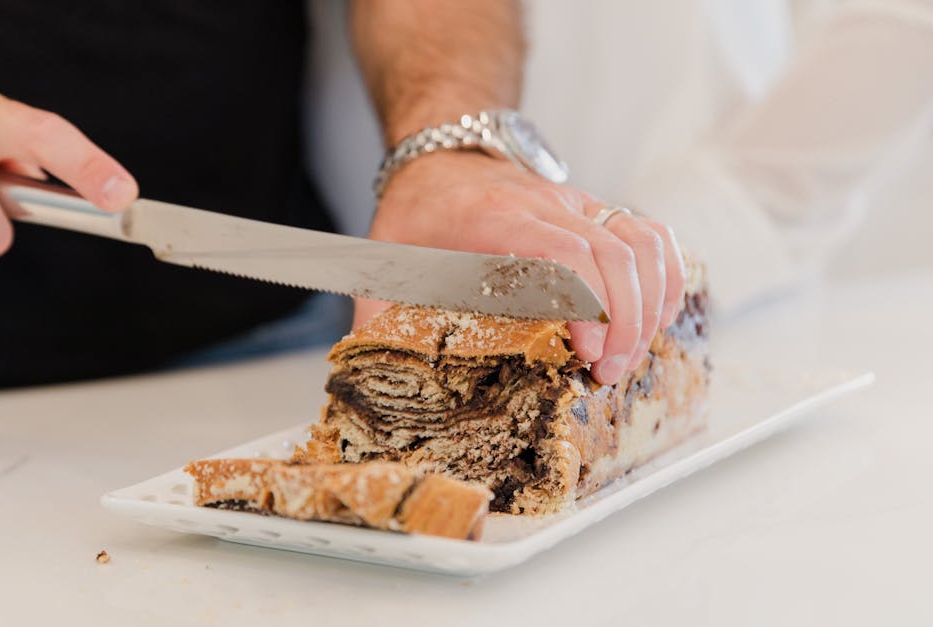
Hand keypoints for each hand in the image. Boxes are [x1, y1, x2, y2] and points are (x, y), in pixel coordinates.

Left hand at [358, 151, 684, 384]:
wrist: (440, 155)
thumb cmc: (416, 214)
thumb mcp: (384, 261)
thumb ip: (377, 318)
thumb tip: (368, 379)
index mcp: (492, 218)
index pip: (560, 252)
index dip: (585, 303)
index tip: (585, 354)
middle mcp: (545, 204)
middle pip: (612, 253)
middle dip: (623, 322)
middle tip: (606, 375)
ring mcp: (577, 204)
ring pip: (641, 240)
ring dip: (649, 303)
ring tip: (629, 356)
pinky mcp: (595, 212)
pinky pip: (651, 235)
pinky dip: (665, 278)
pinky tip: (655, 320)